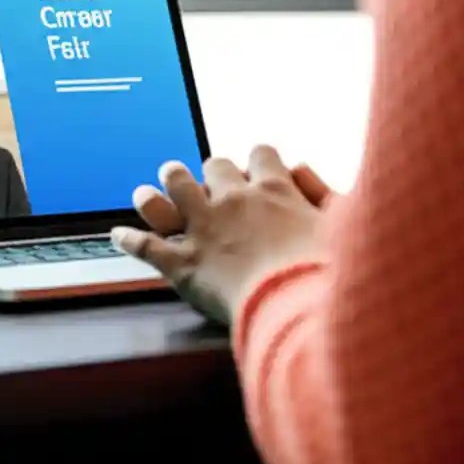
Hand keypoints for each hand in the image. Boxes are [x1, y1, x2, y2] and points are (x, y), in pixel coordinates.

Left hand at [111, 146, 327, 326]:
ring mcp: (204, 228)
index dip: (257, 161)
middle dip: (207, 173)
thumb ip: (331, 196)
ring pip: (172, 190)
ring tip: (147, 193)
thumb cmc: (329, 274)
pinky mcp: (184, 262)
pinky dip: (129, 240)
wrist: (297, 308)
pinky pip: (147, 245)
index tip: (256, 170)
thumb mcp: (346, 228)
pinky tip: (117, 235)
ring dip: (160, 191)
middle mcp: (234, 200)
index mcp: (274, 190)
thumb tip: (307, 172)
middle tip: (203, 184)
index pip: (261, 154)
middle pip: (213, 165)